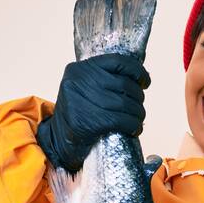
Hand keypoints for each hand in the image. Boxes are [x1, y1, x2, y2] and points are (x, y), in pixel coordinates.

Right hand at [36, 53, 150, 173]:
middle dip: (138, 97)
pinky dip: (133, 125)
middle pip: (123, 84)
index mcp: (79, 68)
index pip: (117, 61)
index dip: (137, 71)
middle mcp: (77, 80)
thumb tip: (139, 76)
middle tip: (139, 107)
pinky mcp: (85, 121)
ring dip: (138, 113)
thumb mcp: (85, 89)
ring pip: (124, 103)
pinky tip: (135, 129)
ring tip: (138, 119)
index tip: (145, 82)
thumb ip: (104, 80)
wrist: (58, 141)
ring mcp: (79, 100)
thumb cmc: (79, 114)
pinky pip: (120, 120)